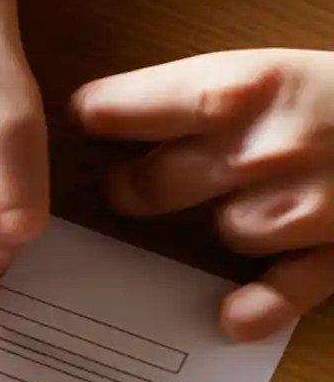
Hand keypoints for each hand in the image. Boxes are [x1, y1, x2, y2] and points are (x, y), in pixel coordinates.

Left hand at [71, 49, 333, 340]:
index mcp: (236, 86)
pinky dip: (252, 309)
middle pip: (142, 186)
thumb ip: (203, 95)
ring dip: (224, 226)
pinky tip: (233, 315)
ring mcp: (300, 209)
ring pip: (218, 233)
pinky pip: (274, 298)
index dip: (92, 124)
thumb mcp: (281, 66)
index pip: (114, 111)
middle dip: (130, 188)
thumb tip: (106, 118)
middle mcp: (258, 149)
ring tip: (246, 208)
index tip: (82, 131)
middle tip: (130, 186)